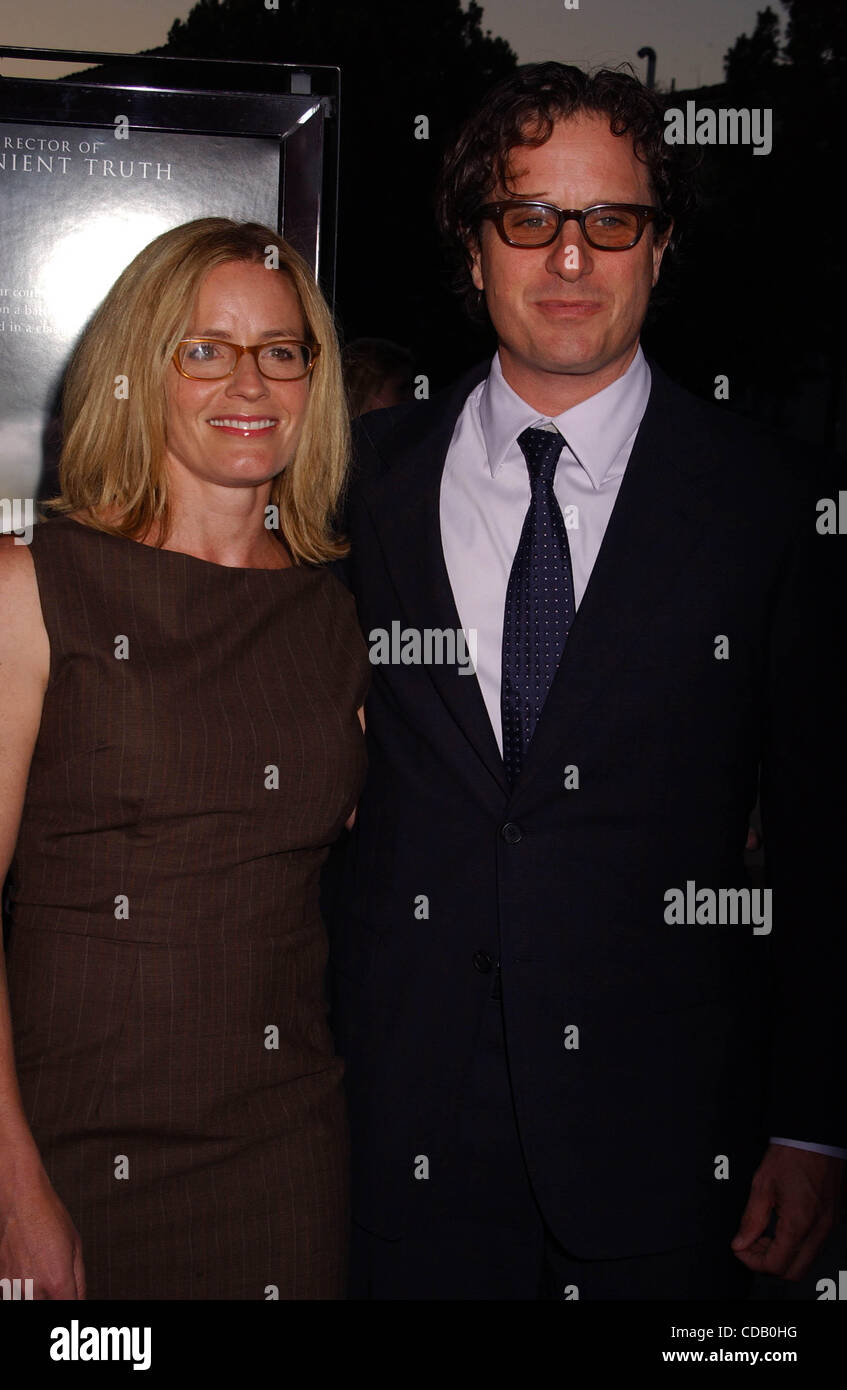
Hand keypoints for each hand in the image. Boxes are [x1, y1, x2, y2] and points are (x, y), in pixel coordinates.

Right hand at [0, 1161, 84, 1298]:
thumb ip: (80, 1281)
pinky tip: (28, 1272)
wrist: (20, 1200)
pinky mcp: (1, 1281)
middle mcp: (33, 1289)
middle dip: (55, 1300)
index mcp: (57, 1282)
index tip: (72, 1298)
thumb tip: (81, 1300)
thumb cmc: (48, 1217)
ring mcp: (14, 1287)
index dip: (74, 1305)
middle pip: (48, 1309)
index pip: (70, 1310)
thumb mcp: (76, 1247)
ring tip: (41, 1274)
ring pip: (29, 1305)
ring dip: (38, 1296)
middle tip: (57, 1282)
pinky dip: (22, 1290)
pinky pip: (13, 1295)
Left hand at [731, 1143, 841, 1278]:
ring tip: (762, 1235)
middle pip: (793, 1272)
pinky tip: (779, 1229)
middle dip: (767, 1264)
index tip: (739, 1248)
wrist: (815, 1138)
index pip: (775, 1264)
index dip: (752, 1261)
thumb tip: (740, 1243)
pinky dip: (794, 1247)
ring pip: (805, 1262)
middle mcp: (818, 1230)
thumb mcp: (762, 1185)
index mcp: (799, 1223)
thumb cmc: (791, 1155)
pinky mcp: (830, 1221)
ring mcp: (827, 1227)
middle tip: (750, 1245)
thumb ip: (750, 1220)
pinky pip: (813, 1248)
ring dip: (781, 1257)